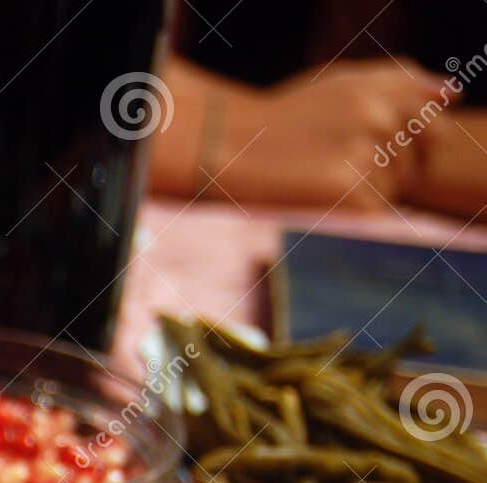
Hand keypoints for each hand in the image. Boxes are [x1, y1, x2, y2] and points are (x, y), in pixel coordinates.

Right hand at [207, 59, 447, 208]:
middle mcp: (378, 113)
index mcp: (378, 84)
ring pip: (395, 184)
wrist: (223, 150)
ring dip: (367, 187)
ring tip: (318, 175)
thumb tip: (452, 94)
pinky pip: (377, 208)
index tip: (361, 138)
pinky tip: (319, 194)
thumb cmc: (280, 120)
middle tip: (331, 158)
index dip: (403, 135)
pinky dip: (353, 208)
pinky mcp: (352, 188)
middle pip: (414, 156)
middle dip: (383, 163)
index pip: (429, 115)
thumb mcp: (337, 83)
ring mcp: (365, 151)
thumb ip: (398, 81)